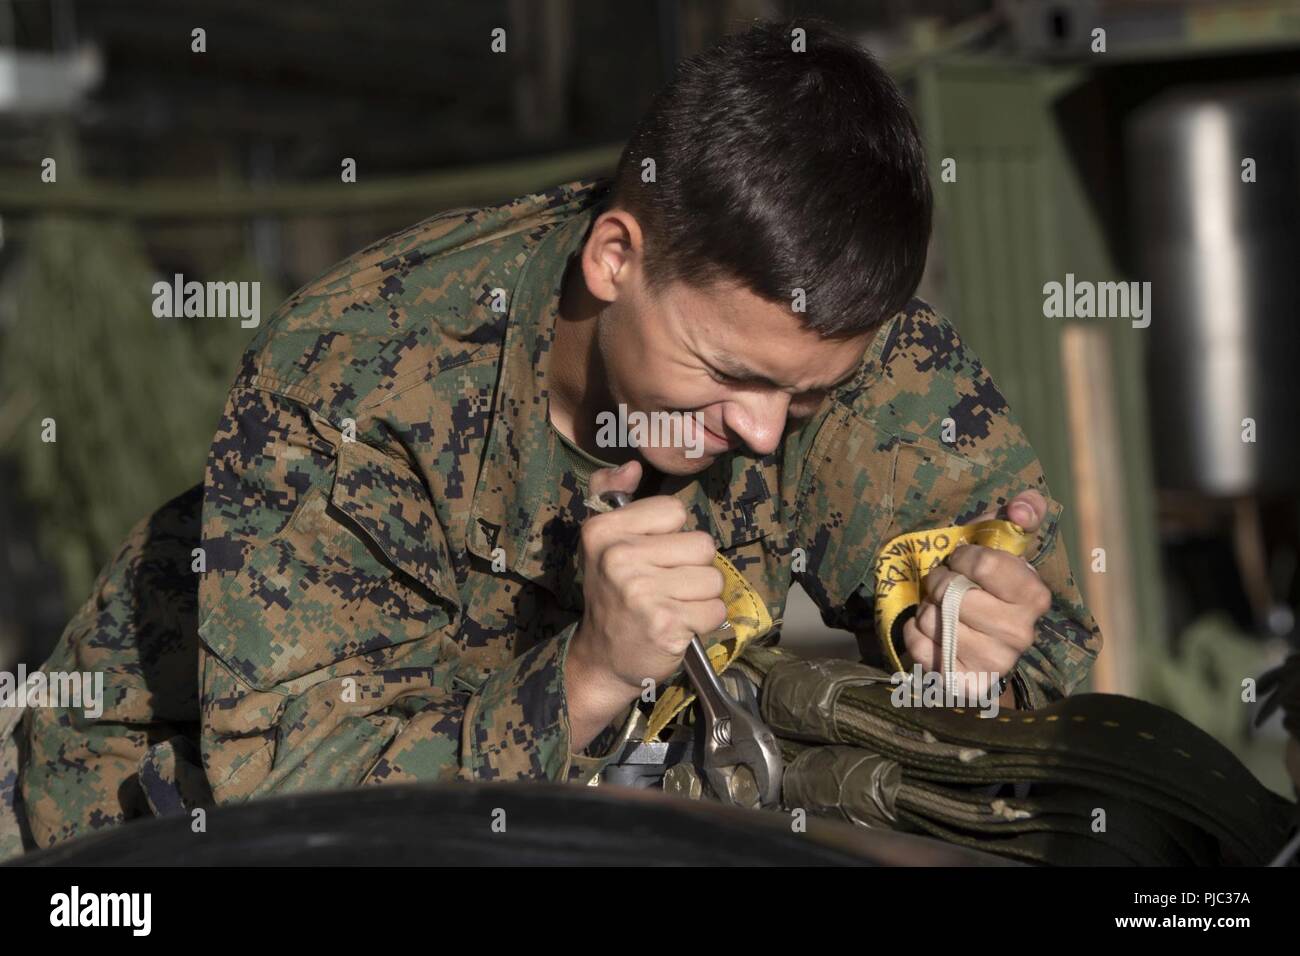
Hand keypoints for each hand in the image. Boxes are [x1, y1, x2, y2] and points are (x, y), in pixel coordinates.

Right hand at [564, 460, 726, 746]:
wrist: (602, 659)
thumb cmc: (611, 595)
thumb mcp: (601, 542)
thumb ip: (610, 494)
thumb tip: (632, 466)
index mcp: (603, 531)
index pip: (675, 511)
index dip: (672, 535)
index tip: (651, 556)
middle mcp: (619, 558)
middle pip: (702, 545)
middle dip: (693, 568)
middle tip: (665, 587)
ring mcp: (642, 593)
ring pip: (713, 579)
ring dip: (701, 597)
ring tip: (673, 606)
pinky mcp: (666, 626)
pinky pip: (716, 611)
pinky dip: (705, 622)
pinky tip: (679, 627)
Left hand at [901, 490, 1052, 691]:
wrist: (982, 641)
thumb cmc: (988, 583)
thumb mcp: (1004, 543)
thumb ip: (1021, 513)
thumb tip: (1020, 507)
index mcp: (1034, 596)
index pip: (981, 563)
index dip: (961, 557)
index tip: (962, 561)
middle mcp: (1020, 633)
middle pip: (953, 594)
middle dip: (939, 583)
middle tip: (945, 586)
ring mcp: (994, 662)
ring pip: (934, 620)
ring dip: (927, 608)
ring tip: (940, 608)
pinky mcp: (966, 683)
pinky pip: (920, 649)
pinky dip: (915, 634)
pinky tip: (929, 630)